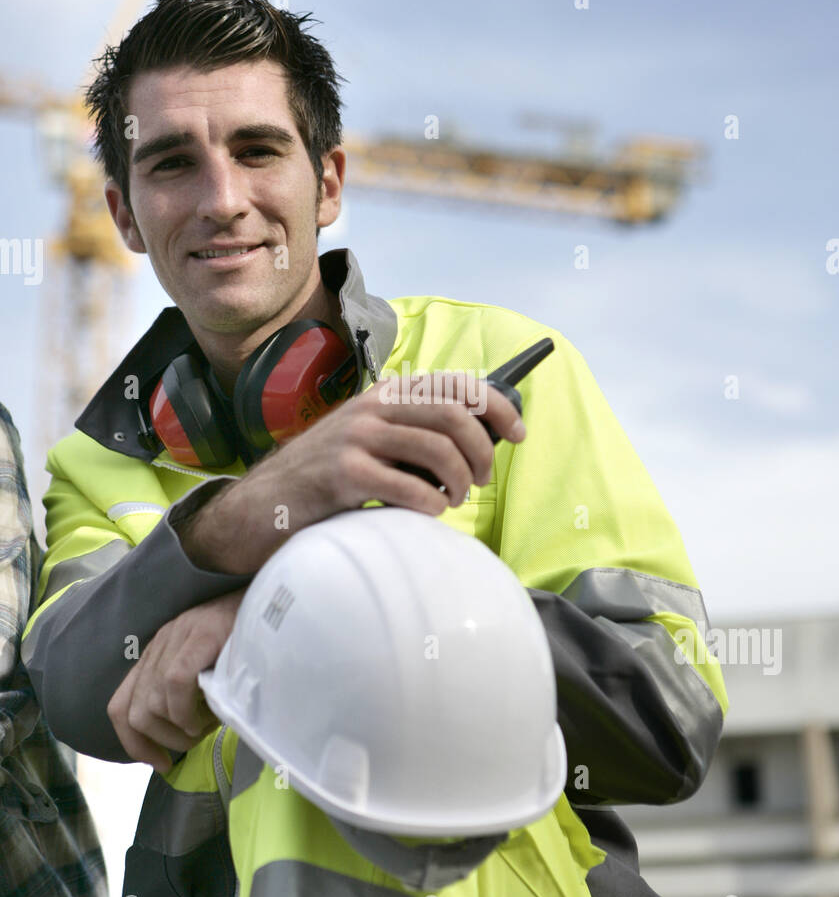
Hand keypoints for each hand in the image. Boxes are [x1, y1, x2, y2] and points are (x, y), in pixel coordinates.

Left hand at [107, 589, 244, 771]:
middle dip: (164, 740)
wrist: (278, 599)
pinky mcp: (200, 634)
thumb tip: (182, 738)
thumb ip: (190, 695)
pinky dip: (187, 711)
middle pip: (135, 713)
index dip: (134, 744)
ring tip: (211, 723)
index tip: (161, 764)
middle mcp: (160, 644)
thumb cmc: (252, 643)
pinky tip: (209, 717)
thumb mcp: (210, 672)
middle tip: (197, 740)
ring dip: (182, 728)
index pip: (120, 707)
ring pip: (153, 704)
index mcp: (157, 655)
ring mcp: (178, 637)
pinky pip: (176, 683)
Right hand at [180, 371, 526, 575]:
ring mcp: (356, 437)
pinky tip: (425, 512)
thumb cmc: (326, 479)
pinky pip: (408, 486)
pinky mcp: (343, 473)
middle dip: (482, 451)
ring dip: (458, 482)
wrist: (263, 506)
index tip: (518, 434)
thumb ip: (412, 435)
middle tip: (479, 481)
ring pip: (438, 450)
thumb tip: (477, 446)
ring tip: (452, 501)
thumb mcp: (370, 442)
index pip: (455, 384)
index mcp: (384, 394)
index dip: (496, 407)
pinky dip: (429, 504)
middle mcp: (372, 407)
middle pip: (454, 415)